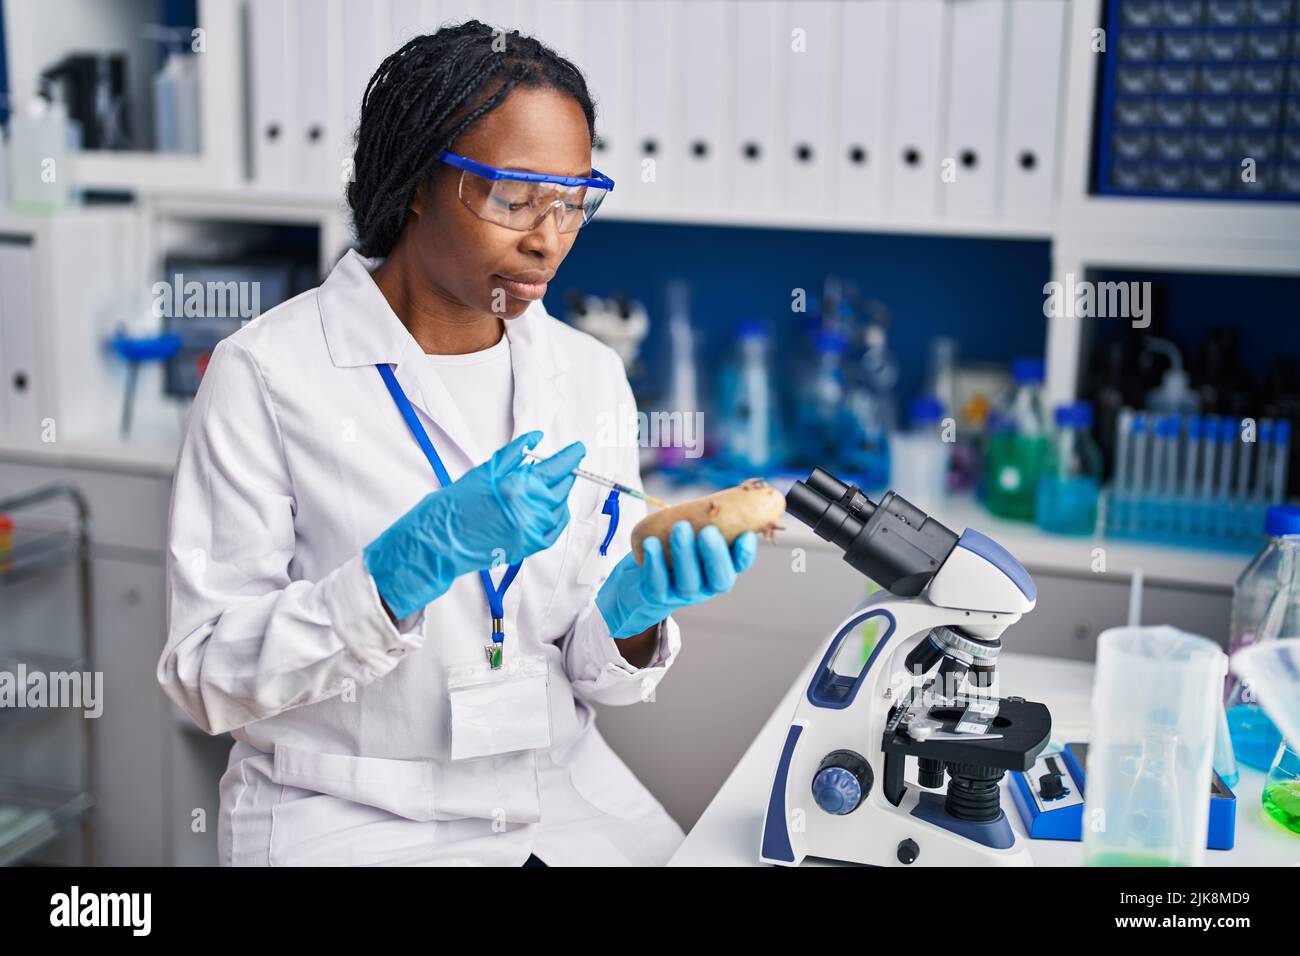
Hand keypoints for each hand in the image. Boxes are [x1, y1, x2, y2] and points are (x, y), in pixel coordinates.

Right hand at [365, 430, 584, 618]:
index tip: (578, 449)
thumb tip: (536, 438)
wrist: (439, 541)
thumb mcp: (484, 471)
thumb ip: (515, 454)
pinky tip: (552, 506)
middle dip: (565, 474)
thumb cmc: (455, 505)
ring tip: (550, 485)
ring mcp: (531, 531)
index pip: (558, 467)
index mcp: (517, 487)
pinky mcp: (529, 546)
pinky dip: (558, 515)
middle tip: (563, 465)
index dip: (571, 456)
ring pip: (560, 507)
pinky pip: (555, 529)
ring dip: (559, 493)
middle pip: (562, 487)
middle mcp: (529, 510)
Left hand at [595, 521, 757, 638]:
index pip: (739, 565)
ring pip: (688, 580)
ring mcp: (682, 593)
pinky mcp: (657, 595)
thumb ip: (706, 520)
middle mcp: (707, 585)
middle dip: (715, 553)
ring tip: (680, 527)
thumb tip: (723, 494)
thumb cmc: (674, 551)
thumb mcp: (693, 535)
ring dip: (685, 553)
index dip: (745, 553)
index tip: (745, 535)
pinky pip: (657, 582)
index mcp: (721, 568)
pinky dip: (655, 563)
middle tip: (708, 531)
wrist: (640, 582)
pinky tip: (651, 543)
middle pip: (719, 577)